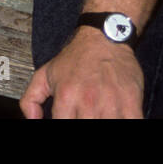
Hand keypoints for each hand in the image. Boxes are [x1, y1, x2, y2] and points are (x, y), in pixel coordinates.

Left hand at [19, 27, 144, 117]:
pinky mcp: (131, 103)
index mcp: (66, 96)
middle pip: (85, 128)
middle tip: (84, 117)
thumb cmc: (77, 57)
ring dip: (103, 123)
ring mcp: (111, 104)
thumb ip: (31, 99)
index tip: (70, 119)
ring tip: (98, 116)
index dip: (64, 127)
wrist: (104, 36)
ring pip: (107, 126)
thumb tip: (31, 120)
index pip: (63, 127)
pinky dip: (125, 122)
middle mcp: (88, 102)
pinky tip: (117, 117)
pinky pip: (132, 122)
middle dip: (83, 124)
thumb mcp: (45, 74)